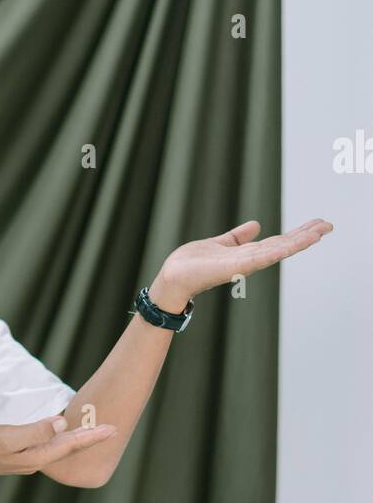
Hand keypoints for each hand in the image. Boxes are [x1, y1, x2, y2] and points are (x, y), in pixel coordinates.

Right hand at [0, 415, 116, 481]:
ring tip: (94, 432)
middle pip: (69, 448)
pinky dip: (60, 439)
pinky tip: (61, 435)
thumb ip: (35, 431)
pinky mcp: (18, 453)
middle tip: (112, 429)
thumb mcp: (7, 436)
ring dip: (78, 440)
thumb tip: (61, 424)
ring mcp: (26, 458)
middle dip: (91, 439)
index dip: (93, 436)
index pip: (70, 445)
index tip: (113, 429)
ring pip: (59, 448)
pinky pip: (48, 446)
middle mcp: (35, 460)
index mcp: (36, 456)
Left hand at [151, 217, 333, 309]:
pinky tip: (291, 244)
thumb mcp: (220, 243)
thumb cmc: (191, 264)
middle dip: (306, 236)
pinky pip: (259, 258)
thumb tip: (256, 224)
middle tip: (329, 225)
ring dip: (299, 242)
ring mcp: (244, 265)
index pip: (278, 241)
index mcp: (247, 254)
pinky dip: (276, 251)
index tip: (318, 224)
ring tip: (319, 232)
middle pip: (284, 245)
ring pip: (277, 251)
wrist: (173, 278)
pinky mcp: (234, 267)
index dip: (298, 233)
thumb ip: (238, 236)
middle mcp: (250, 260)